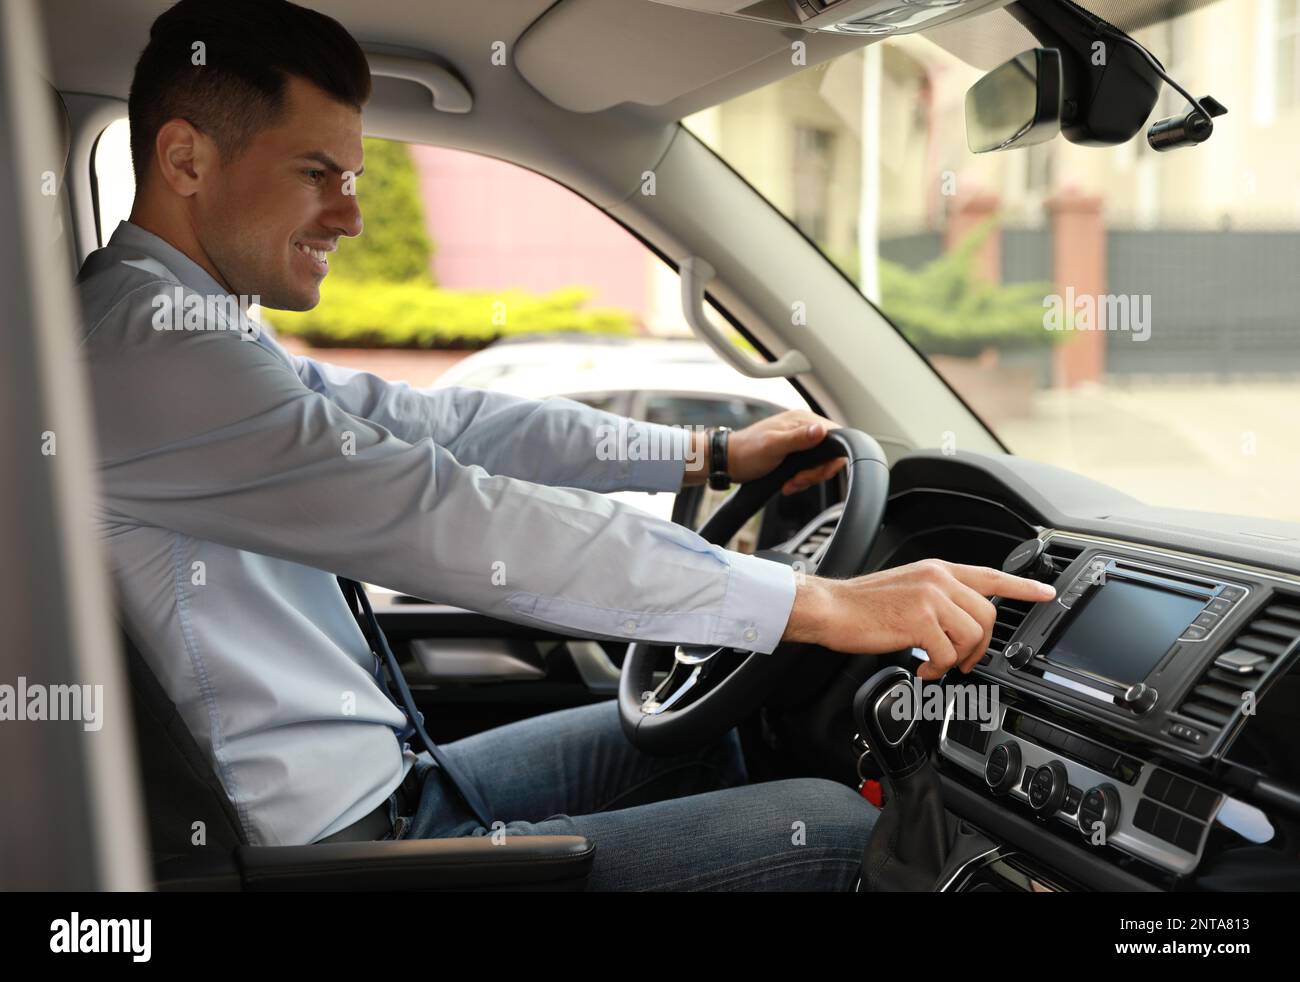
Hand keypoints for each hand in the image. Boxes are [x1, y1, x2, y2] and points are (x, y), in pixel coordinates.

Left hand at [706, 410, 846, 494]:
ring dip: (808, 478)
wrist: (728, 462)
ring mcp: (800, 440)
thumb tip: (821, 430)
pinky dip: (802, 479)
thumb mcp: (773, 447)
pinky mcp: (795, 453)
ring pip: (820, 463)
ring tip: (791, 483)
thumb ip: (798, 439)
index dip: (831, 459)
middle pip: (830, 453)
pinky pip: (810, 467)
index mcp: (803, 420)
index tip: (815, 473)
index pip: (836, 437)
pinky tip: (789, 483)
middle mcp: (804, 427)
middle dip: (817, 472)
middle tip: (799, 480)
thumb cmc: (746, 453)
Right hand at [783, 559, 1056, 678]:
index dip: (1022, 588)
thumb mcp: (907, 589)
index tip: (1046, 594)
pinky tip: (921, 666)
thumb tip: (958, 624)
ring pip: (971, 637)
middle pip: (987, 616)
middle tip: (963, 661)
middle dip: (981, 646)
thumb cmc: (861, 605)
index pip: (991, 576)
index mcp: (937, 570)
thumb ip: (936, 598)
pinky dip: (937, 668)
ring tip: (935, 662)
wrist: (830, 608)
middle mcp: (938, 579)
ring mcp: (930, 597)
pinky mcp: (919, 620)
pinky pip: (947, 653)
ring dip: (957, 659)